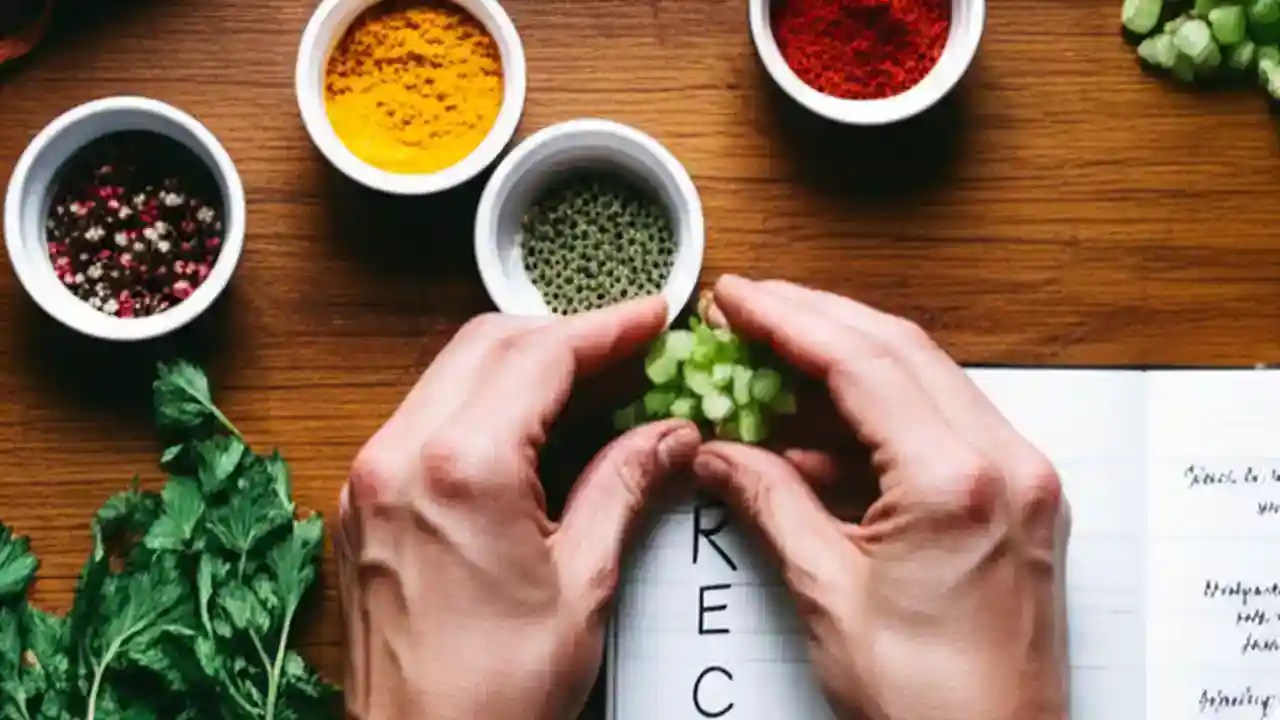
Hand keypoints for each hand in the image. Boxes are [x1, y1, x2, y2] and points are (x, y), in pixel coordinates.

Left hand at [336, 297, 700, 719]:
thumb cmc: (494, 696)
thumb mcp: (583, 584)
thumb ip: (624, 486)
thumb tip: (670, 435)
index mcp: (462, 468)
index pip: (541, 354)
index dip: (606, 327)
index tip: (650, 318)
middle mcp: (400, 456)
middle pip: (488, 343)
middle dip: (563, 333)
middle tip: (626, 347)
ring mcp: (369, 477)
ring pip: (451, 372)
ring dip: (520, 363)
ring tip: (588, 381)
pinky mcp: (360, 502)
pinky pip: (423, 416)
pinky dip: (480, 402)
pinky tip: (526, 426)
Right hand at [695, 276, 1069, 719]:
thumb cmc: (929, 707)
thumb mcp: (826, 595)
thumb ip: (769, 503)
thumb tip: (721, 454)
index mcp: (957, 482)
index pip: (861, 363)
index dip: (789, 319)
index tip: (739, 298)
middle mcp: (1005, 466)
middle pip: (899, 350)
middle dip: (816, 320)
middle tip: (751, 310)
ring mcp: (1020, 481)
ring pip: (922, 380)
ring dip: (845, 365)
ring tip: (772, 364)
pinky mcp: (1015, 501)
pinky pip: (939, 427)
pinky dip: (875, 418)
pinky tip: (817, 433)